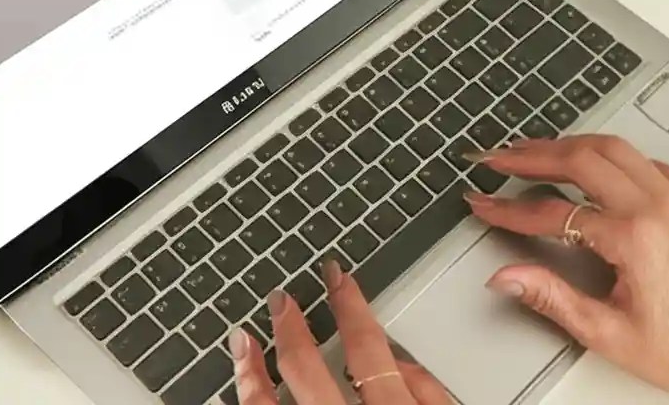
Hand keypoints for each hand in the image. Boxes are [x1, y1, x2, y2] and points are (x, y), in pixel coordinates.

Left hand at [231, 259, 450, 404]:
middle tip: (280, 299)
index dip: (349, 305)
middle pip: (307, 369)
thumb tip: (403, 363)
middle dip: (291, 328)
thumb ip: (429, 393)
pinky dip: (249, 402)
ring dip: (251, 370)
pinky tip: (239, 387)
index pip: (366, 347)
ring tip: (241, 339)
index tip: (336, 276)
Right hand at [465, 136, 668, 402]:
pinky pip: (648, 161)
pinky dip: (614, 155)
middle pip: (583, 157)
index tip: (482, 204)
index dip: (509, 208)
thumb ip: (552, 298)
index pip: (554, 211)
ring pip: (616, 148)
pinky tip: (594, 164)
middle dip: (532, 154)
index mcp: (635, 238)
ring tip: (534, 151)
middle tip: (497, 159)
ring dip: (571, 144)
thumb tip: (507, 277)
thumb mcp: (608, 333)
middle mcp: (659, 206)